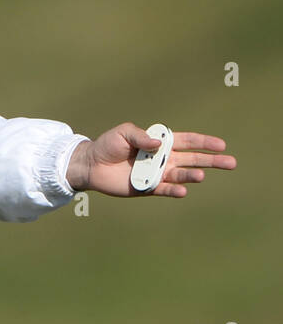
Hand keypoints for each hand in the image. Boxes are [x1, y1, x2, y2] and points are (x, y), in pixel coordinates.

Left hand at [66, 122, 235, 197]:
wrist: (92, 165)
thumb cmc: (108, 145)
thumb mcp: (123, 132)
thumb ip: (140, 135)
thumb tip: (158, 144)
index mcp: (160, 143)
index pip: (187, 141)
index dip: (204, 143)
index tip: (221, 145)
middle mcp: (163, 159)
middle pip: (192, 159)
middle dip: (212, 160)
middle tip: (231, 163)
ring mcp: (157, 174)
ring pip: (181, 175)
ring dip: (192, 175)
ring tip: (201, 175)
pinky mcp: (147, 187)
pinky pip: (164, 189)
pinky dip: (174, 190)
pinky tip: (183, 191)